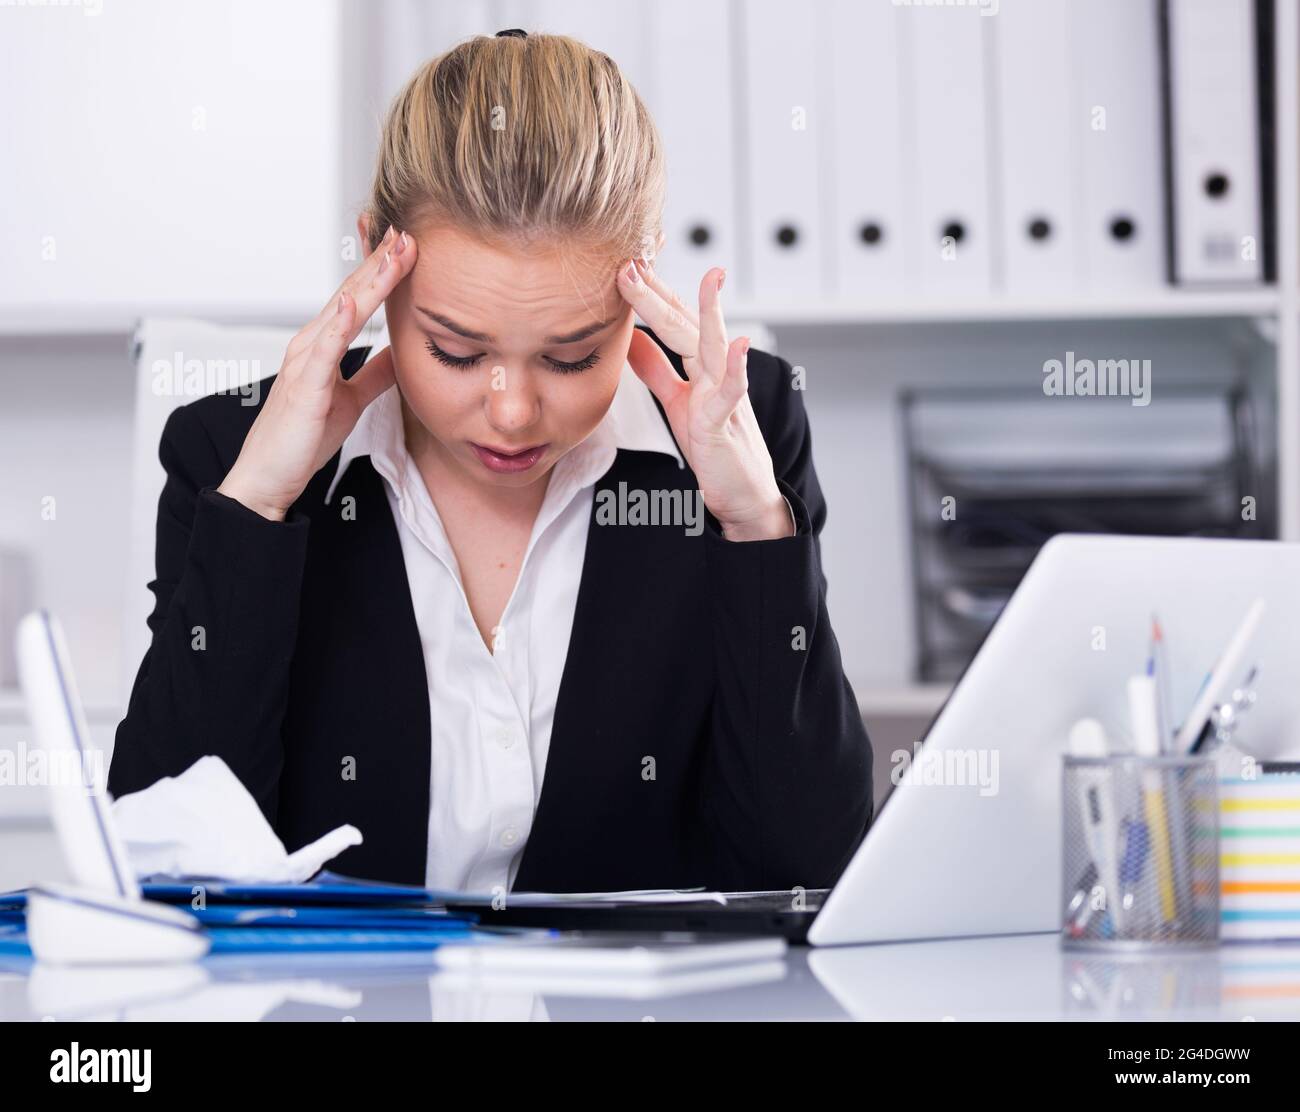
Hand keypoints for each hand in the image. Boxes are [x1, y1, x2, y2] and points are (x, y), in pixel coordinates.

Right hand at [217, 227, 418, 520]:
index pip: (357, 297)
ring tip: (394, 250)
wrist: (270, 476)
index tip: (407, 243)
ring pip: (342, 310)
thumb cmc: (304, 439)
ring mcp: (305, 361)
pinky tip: (356, 300)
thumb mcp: (354, 399)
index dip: (382, 269)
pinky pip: (324, 350)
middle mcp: (311, 343)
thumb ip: (376, 373)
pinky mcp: (304, 385)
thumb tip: (402, 352)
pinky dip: (340, 322)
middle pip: (351, 292)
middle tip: (408, 230)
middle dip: (381, 261)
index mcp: (324, 345)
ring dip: (369, 279)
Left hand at [616, 258, 792, 541]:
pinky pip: (732, 393)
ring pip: (714, 347)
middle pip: (686, 325)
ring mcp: (723, 395)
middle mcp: (714, 373)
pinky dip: (737, 369)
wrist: (742, 492)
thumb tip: (631, 338)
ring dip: (712, 312)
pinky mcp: (726, 423)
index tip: (626, 261)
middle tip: (635, 261)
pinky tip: (741, 343)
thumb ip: (656, 369)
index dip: (650, 291)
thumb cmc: (714, 446)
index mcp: (699, 366)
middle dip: (660, 293)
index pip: (672, 320)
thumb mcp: (676, 401)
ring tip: (713, 278)